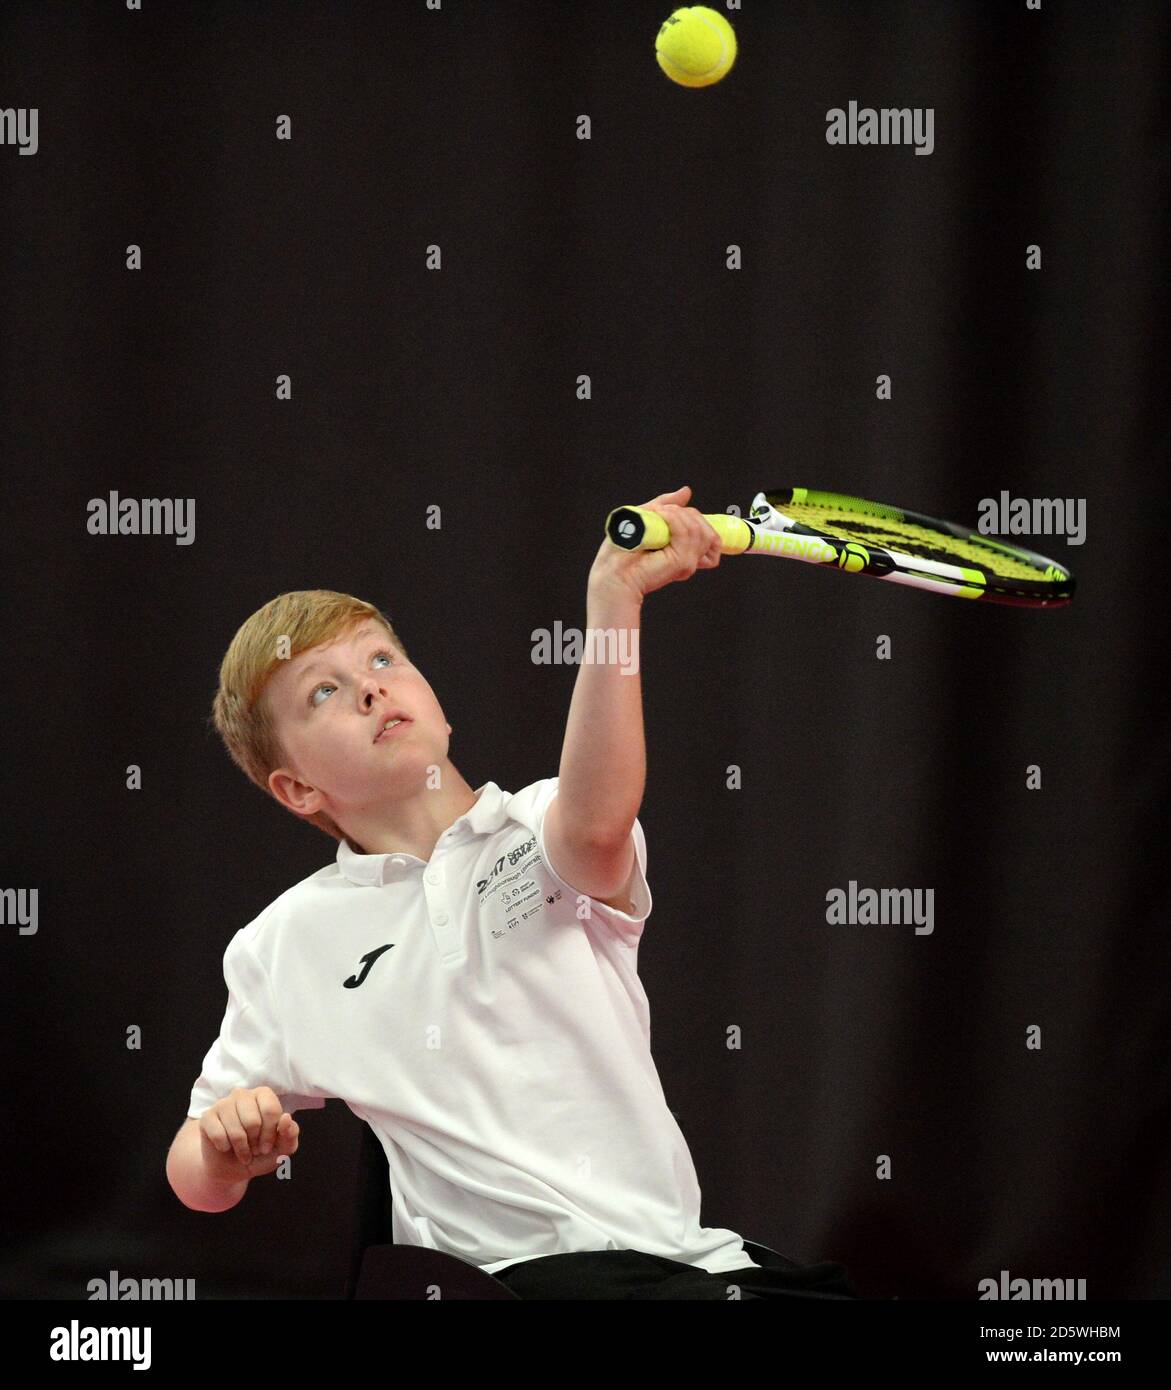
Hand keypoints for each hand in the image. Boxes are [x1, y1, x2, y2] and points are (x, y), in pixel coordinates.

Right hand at [198, 1086, 299, 1181]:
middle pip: (252, 1120)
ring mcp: (223, 1104)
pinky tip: (225, 1147)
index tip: (267, 1147)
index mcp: (264, 1095)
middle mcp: (243, 1094)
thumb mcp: (282, 1149)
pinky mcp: (207, 1117)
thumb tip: (286, 1118)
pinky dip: (224, 1147)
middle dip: (254, 1142)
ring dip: (240, 1148)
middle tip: (253, 1148)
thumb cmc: (260, 1153)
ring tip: (242, 1150)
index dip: (270, 1135)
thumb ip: (290, 1134)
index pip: (271, 1111)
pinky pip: (217, 1134)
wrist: (232, 1168)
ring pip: (234, 1128)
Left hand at [589, 485, 722, 601]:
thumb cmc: (623, 549)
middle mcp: (690, 558)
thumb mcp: (647, 517)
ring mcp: (687, 561)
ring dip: (677, 514)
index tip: (668, 512)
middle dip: (685, 513)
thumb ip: (668, 505)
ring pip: (699, 529)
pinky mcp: (681, 561)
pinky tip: (659, 517)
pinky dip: (673, 518)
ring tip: (658, 516)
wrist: (612, 572)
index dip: (693, 517)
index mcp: (685, 551)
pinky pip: (687, 532)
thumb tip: (686, 491)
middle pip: (706, 528)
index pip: (709, 533)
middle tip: (659, 514)